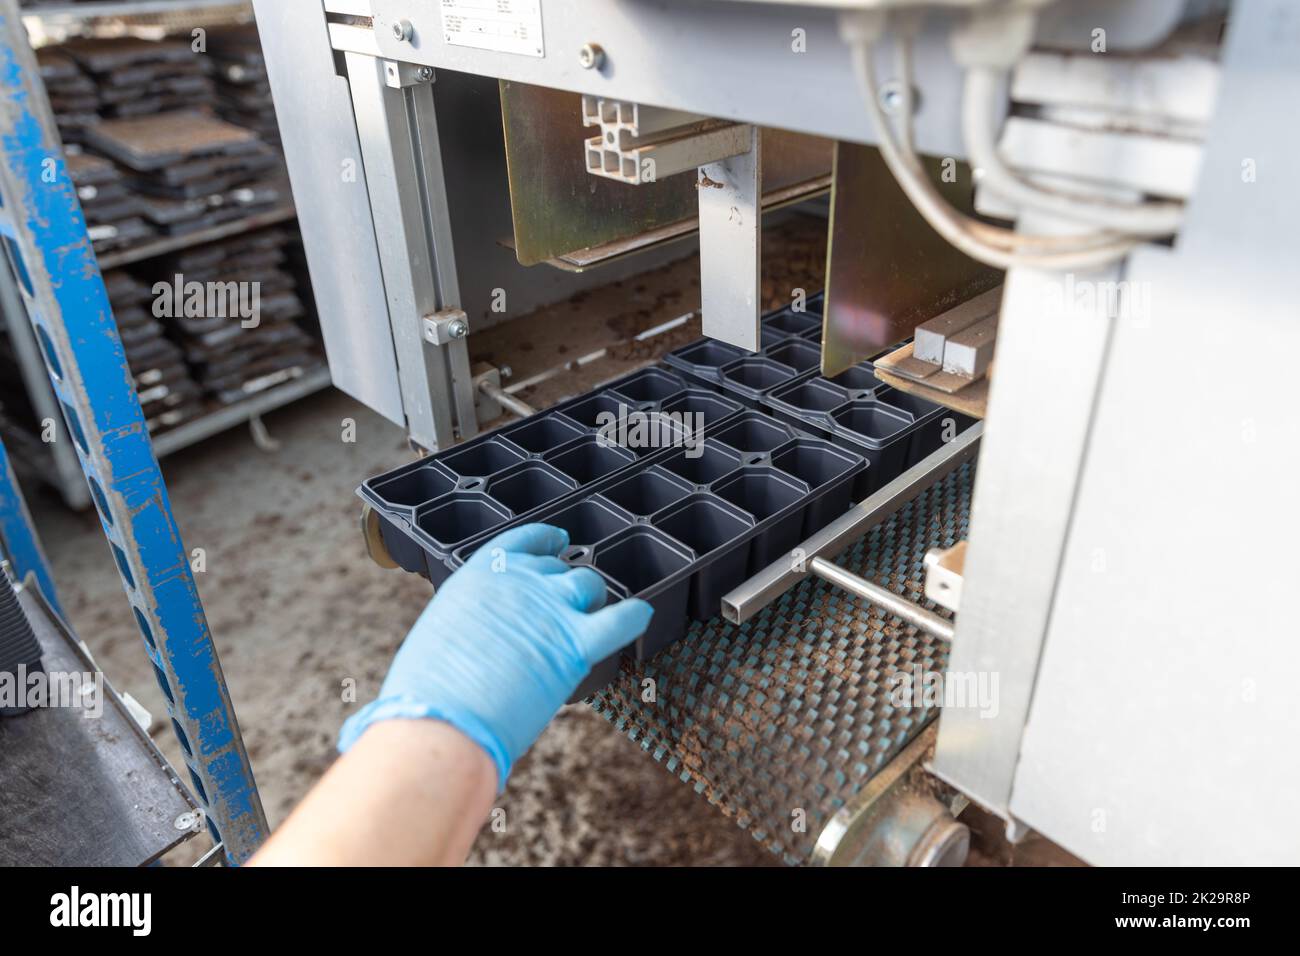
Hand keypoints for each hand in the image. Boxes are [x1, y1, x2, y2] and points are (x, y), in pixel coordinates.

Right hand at [338, 523, 652, 788]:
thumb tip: (456, 651)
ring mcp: (550, 609)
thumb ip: (459, 632)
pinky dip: (634, 616)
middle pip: (560, 569)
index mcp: (479, 576)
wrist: (439, 721)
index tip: (557, 541)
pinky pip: (620, 621)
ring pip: (589, 588)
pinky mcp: (575, 643)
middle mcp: (518, 583)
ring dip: (593, 600)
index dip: (545, 541)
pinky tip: (640, 615)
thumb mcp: (435, 642)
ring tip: (596, 613)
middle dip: (566, 585)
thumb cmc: (424, 695)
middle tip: (569, 603)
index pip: (521, 542)